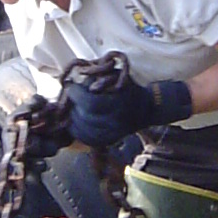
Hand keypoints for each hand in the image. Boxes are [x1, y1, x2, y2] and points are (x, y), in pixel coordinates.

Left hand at [63, 73, 192, 145]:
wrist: (146, 109)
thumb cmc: (129, 88)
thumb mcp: (117, 76)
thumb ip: (99, 76)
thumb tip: (80, 77)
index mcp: (120, 105)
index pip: (90, 103)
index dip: (76, 94)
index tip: (71, 86)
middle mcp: (116, 123)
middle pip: (83, 118)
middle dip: (72, 105)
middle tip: (71, 96)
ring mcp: (112, 135)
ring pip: (82, 131)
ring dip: (72, 117)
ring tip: (73, 107)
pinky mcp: (108, 141)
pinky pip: (86, 139)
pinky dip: (77, 130)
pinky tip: (76, 120)